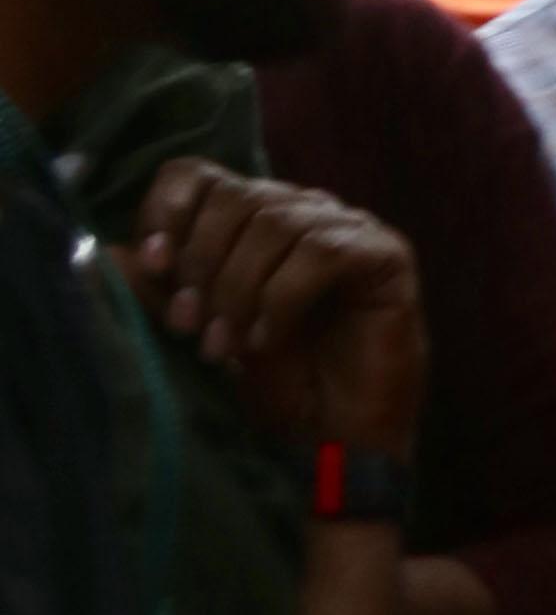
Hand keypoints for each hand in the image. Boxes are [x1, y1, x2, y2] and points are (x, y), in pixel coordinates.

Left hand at [120, 161, 427, 454]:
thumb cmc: (274, 385)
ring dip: (238, 288)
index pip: (200, 175)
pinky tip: (268, 339)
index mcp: (255, 217)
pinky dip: (281, 298)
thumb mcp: (200, 331)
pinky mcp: (386, 255)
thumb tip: (110, 253)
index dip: (169, 211)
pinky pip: (321, 252)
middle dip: (201, 264)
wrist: (336, 440)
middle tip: (191, 327)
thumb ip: (161, 291)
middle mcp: (302, 209)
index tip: (154, 266)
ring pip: (273, 222)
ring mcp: (348, 227)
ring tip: (227, 346)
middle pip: (234, 196)